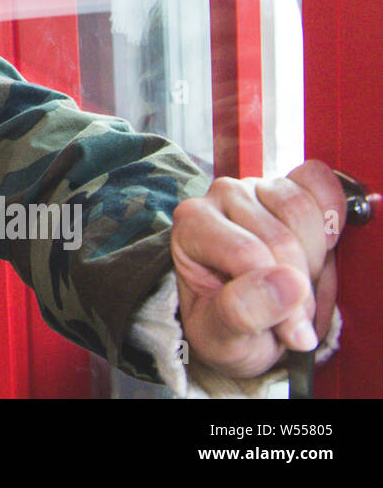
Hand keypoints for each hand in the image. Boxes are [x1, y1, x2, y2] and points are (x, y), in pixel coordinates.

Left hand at [171, 160, 344, 379]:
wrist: (241, 325)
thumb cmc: (224, 326)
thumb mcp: (222, 336)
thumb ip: (243, 312)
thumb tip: (288, 284)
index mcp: (191, 225)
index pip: (248, 255)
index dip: (280, 300)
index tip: (290, 333)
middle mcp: (220, 197)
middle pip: (282, 236)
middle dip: (299, 285)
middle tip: (294, 312)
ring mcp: (256, 187)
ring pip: (304, 213)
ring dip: (315, 260)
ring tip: (299, 286)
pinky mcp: (289, 186)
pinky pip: (320, 185)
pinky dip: (330, 221)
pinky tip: (318, 250)